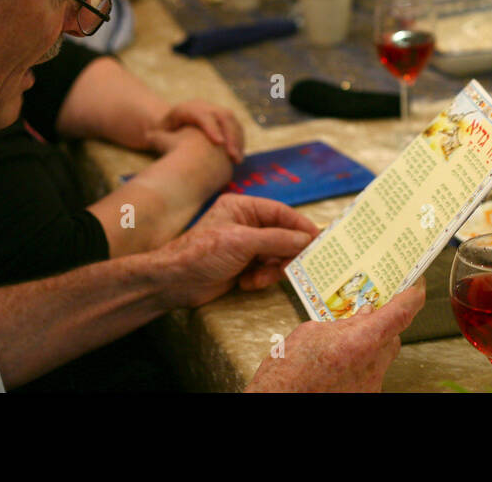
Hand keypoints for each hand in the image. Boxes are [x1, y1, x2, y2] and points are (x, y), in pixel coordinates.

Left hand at [149, 100, 244, 162]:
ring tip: (237, 159)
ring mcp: (215, 110)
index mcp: (187, 108)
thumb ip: (156, 136)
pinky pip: (236, 126)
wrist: (174, 124)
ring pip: (232, 120)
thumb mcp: (158, 133)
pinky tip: (238, 157)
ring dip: (237, 139)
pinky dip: (239, 141)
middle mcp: (204, 106)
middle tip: (232, 155)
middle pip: (222, 115)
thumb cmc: (165, 132)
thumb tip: (150, 136)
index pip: (203, 114)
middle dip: (230, 135)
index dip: (212, 127)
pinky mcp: (223, 118)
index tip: (219, 143)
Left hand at [156, 195, 317, 308]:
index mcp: (242, 207)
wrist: (173, 283)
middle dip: (286, 252)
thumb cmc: (202, 253)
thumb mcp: (242, 242)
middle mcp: (245, 224)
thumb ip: (276, 239)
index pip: (280, 213)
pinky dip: (261, 279)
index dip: (300, 226)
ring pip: (275, 256)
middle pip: (281, 235)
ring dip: (272, 269)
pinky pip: (265, 271)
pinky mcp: (241, 266)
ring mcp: (243, 246)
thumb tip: (306, 239)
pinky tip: (247, 283)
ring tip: (260, 278)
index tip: (319, 239)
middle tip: (295, 265)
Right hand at [245, 282, 425, 391]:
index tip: (416, 284)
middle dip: (380, 324)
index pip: (402, 313)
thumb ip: (343, 323)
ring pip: (380, 357)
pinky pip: (369, 374)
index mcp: (361, 341)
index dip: (412, 295)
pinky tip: (338, 364)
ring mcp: (370, 385)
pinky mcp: (365, 397)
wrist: (277, 401)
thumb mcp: (311, 332)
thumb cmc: (287, 374)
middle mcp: (372, 365)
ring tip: (342, 344)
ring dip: (367, 347)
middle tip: (366, 314)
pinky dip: (358, 366)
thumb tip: (361, 317)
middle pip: (392, 336)